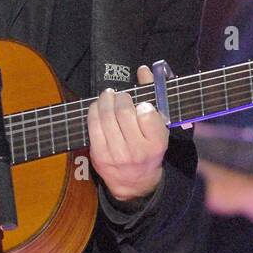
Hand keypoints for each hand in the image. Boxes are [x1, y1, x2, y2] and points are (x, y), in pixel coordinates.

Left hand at [88, 64, 168, 202]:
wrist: (134, 182)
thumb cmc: (149, 149)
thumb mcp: (159, 129)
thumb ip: (154, 96)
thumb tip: (143, 70)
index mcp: (157, 144)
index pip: (147, 113)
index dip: (142, 103)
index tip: (140, 104)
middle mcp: (137, 151)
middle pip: (124, 112)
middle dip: (121, 97)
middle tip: (121, 95)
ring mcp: (116, 154)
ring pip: (107, 116)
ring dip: (106, 99)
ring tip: (108, 95)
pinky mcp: (99, 155)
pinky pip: (93, 124)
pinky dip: (94, 109)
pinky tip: (98, 105)